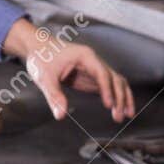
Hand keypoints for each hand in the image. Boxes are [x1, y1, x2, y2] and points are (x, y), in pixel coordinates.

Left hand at [2, 18, 135, 122]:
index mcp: (85, 56)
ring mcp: (94, 69)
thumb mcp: (44, 77)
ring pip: (116, 82)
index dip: (107, 90)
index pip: (102, 73)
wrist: (37, 47)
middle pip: (115, 78)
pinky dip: (115, 98)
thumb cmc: (41, 57)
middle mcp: (94, 61)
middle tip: (119, 116)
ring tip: (126, 115)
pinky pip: (108, 87)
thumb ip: (54, 96)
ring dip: (122, 98)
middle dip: (119, 97)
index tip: (109, 105)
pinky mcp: (91, 77)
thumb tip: (60, 115)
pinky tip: (117, 109)